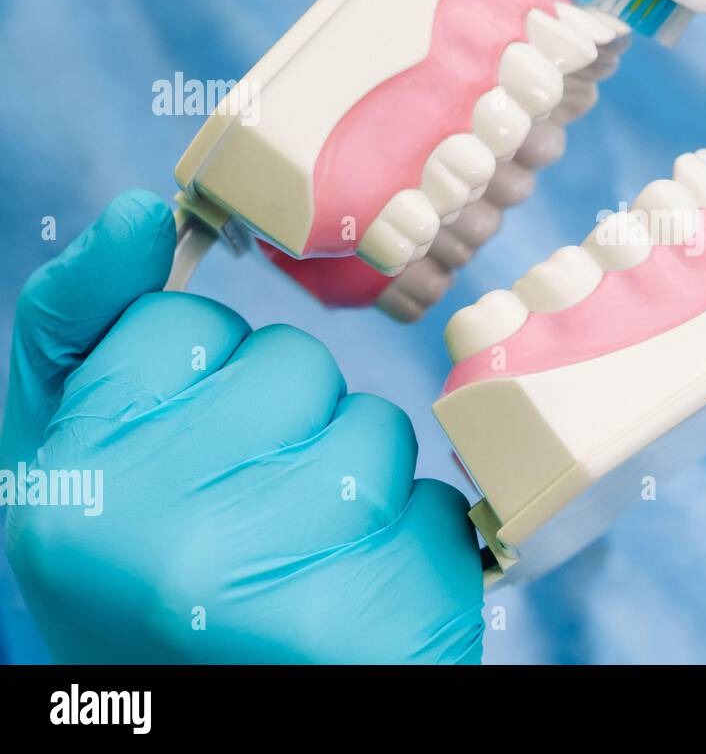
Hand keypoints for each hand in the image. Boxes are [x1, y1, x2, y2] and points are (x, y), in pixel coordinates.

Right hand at [2, 191, 483, 661]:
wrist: (203, 716)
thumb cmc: (132, 572)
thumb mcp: (60, 457)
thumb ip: (80, 326)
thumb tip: (140, 211)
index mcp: (78, 486)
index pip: (185, 326)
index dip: (193, 383)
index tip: (176, 458)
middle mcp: (175, 542)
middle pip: (294, 367)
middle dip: (280, 423)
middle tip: (240, 518)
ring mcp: (290, 590)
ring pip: (376, 430)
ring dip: (352, 481)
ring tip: (296, 562)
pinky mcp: (391, 629)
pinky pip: (436, 505)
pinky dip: (408, 542)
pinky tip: (353, 601)